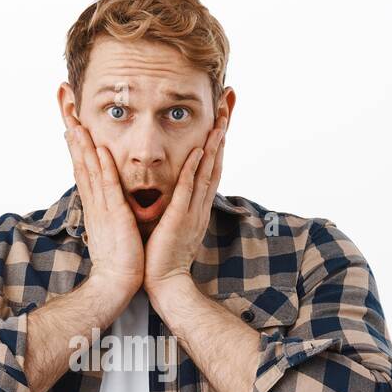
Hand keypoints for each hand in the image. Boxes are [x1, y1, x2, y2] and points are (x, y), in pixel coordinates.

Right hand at [64, 116, 144, 297]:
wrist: (115, 282)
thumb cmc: (118, 259)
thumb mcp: (110, 229)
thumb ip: (108, 212)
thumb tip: (107, 201)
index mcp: (94, 206)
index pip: (84, 171)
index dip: (77, 148)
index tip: (72, 127)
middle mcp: (94, 204)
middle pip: (81, 165)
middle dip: (74, 139)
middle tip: (67, 114)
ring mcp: (102, 209)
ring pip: (90, 171)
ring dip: (84, 147)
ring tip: (77, 124)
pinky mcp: (115, 216)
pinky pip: (109, 187)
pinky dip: (104, 168)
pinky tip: (100, 150)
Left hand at [143, 110, 226, 294]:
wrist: (165, 284)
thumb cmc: (164, 258)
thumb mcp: (174, 226)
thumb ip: (177, 207)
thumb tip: (175, 193)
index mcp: (198, 207)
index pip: (210, 169)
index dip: (217, 143)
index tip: (221, 120)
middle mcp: (200, 206)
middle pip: (215, 163)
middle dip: (222, 135)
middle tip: (228, 107)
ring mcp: (192, 212)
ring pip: (206, 172)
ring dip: (214, 145)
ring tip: (220, 120)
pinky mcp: (179, 219)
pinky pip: (188, 189)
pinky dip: (194, 169)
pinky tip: (199, 151)